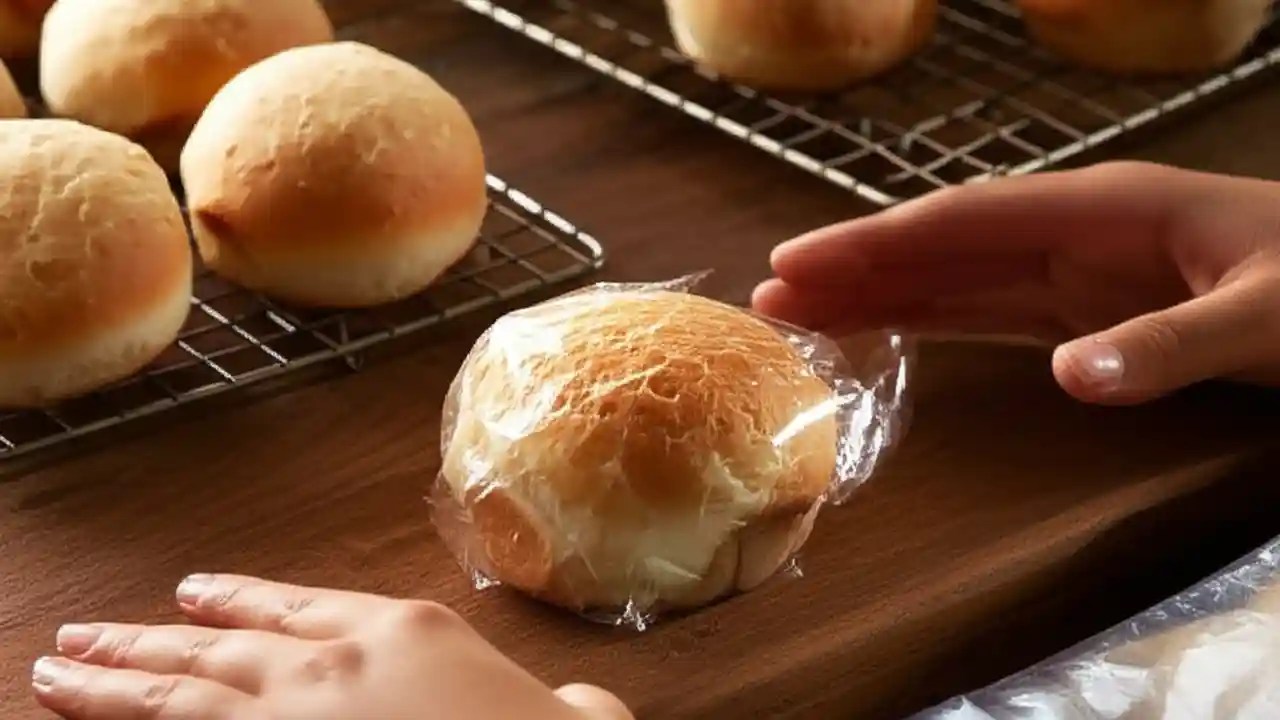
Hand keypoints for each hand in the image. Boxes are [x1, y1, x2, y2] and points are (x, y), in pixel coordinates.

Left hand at [31, 574, 631, 719]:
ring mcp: (297, 715)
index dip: (242, 601)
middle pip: (222, 647)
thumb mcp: (580, 716)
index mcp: (410, 631)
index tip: (194, 596)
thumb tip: (579, 702)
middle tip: (85, 638)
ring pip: (182, 695)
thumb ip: (568, 698)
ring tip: (55, 674)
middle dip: (147, 645)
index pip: (305, 607)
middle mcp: (340, 664)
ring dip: (111, 686)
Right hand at [753, 161, 1279, 405]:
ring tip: (799, 316)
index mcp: (1099, 212)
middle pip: (938, 247)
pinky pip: (985, 313)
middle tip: (767, 298)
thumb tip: (1066, 377)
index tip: (796, 263)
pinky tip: (881, 331)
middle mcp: (1069, 234)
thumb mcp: (1261, 319)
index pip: (962, 223)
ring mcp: (1073, 272)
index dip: (874, 243)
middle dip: (852, 268)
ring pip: (952, 279)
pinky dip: (926, 320)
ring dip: (875, 294)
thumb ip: (1166, 347)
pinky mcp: (1083, 312)